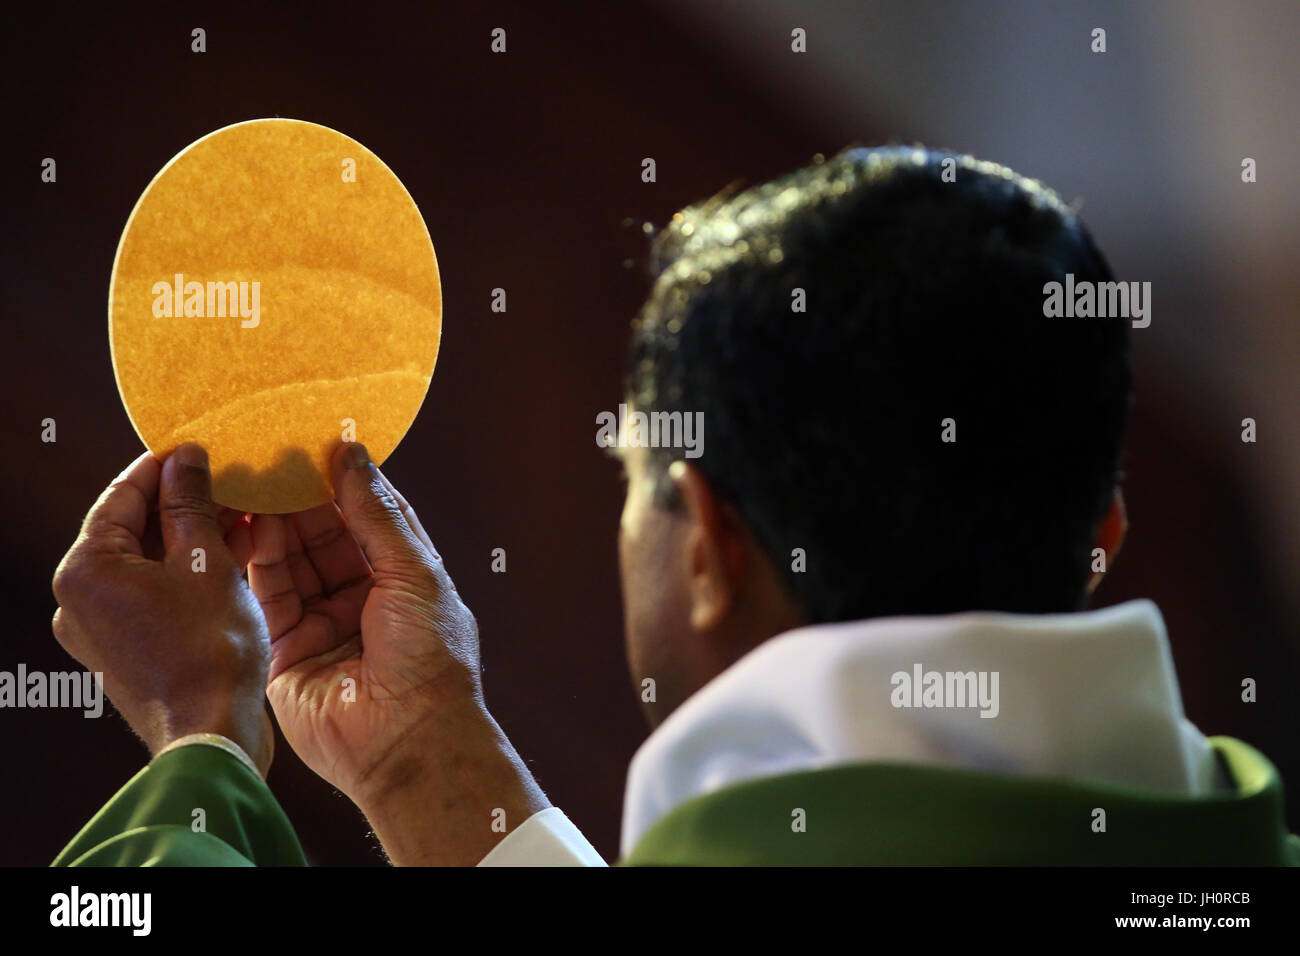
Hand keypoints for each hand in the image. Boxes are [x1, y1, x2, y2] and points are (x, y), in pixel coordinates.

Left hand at [51, 444, 273, 774]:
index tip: (200, 448)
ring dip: (190, 536)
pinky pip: (151, 592)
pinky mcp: (122, 647)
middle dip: (182, 502)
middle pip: (131, 527)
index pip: (122, 493)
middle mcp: (79, 597)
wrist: (213, 733)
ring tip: (240, 516)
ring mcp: (97, 627)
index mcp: (86, 569)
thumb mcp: (208, 562)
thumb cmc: (210, 652)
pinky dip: (185, 573)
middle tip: (229, 480)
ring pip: (146, 560)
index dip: (166, 466)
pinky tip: (230, 557)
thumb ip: (191, 504)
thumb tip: (185, 458)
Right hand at [251, 442, 547, 863]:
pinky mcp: (286, 647)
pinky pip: (267, 594)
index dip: (343, 480)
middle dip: (299, 496)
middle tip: (269, 456)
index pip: (368, 515)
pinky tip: (244, 521)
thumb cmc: (430, 658)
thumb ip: (376, 514)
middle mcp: (363, 596)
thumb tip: (353, 454)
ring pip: (291, 559)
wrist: (406, 740)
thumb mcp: (413, 572)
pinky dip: (255, 557)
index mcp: (404, 577)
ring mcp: (323, 621)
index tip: (315, 441)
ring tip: (250, 479)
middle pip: (323, 534)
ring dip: (272, 520)